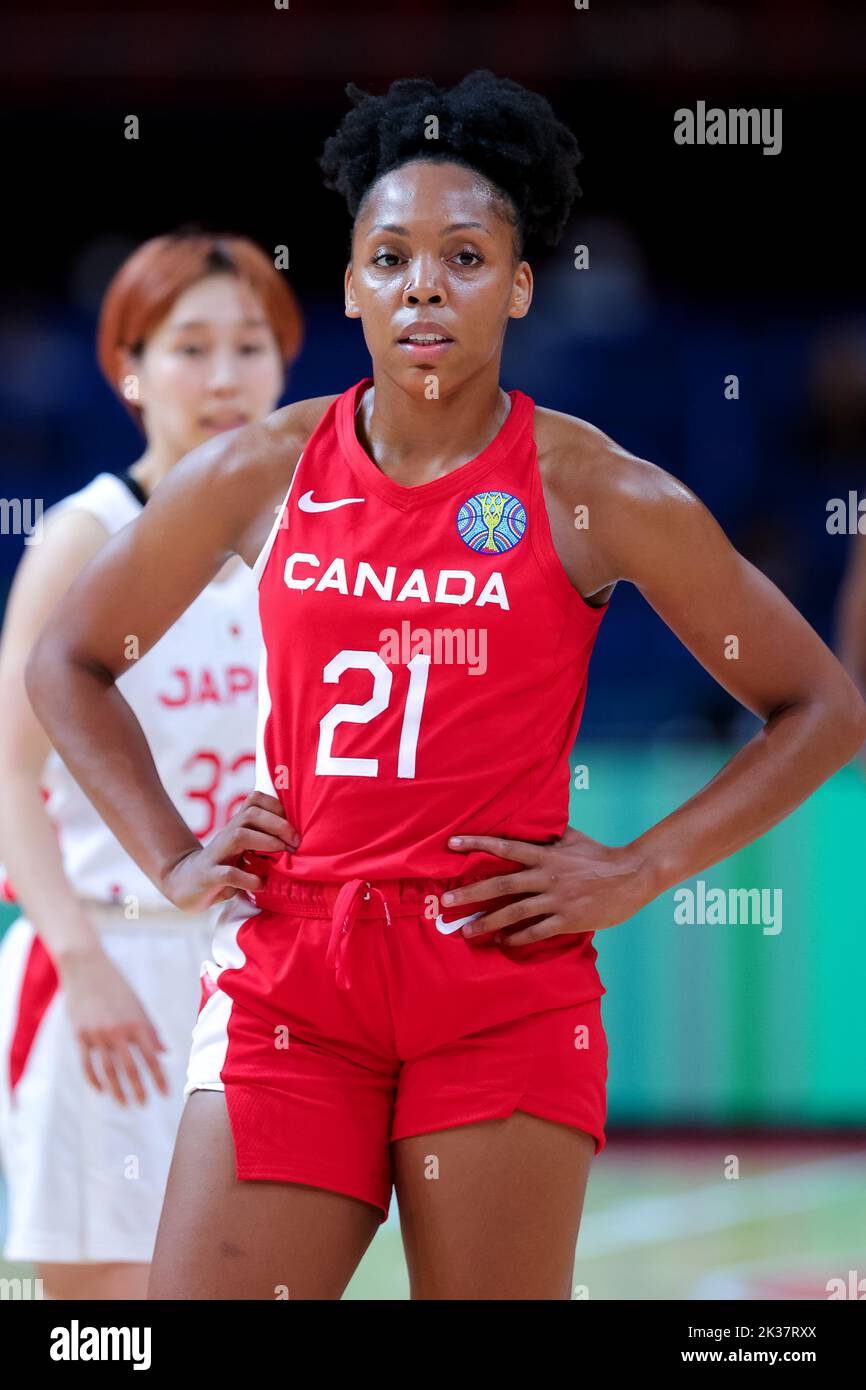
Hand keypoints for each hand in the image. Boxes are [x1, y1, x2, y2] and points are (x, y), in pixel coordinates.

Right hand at [59, 944, 168, 1104]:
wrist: (87, 968)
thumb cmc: (116, 987)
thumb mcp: (137, 1006)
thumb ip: (150, 1030)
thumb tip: (163, 1053)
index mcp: (137, 1022)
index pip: (151, 1057)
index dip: (158, 1077)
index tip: (164, 1094)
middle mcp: (118, 1031)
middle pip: (130, 1068)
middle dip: (139, 1089)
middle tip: (144, 1104)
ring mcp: (97, 1034)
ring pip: (108, 1070)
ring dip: (117, 1089)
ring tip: (124, 1103)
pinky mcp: (80, 1035)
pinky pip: (87, 1064)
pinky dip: (94, 1079)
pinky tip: (101, 1090)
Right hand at [161, 791, 298, 911]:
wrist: (185, 883)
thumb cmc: (225, 865)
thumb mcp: (244, 849)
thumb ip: (264, 840)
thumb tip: (301, 840)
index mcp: (237, 826)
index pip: (254, 800)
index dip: (276, 806)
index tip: (295, 825)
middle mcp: (226, 834)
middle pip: (250, 814)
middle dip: (278, 825)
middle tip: (296, 843)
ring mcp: (216, 854)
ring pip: (239, 835)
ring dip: (266, 843)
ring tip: (283, 857)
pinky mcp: (209, 876)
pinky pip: (229, 873)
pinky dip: (248, 878)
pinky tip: (261, 885)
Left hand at [443, 826, 656, 944]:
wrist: (632, 876)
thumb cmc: (600, 855)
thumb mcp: (572, 837)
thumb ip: (547, 833)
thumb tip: (528, 822)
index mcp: (545, 855)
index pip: (504, 847)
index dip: (476, 844)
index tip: (451, 844)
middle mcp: (546, 877)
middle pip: (501, 885)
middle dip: (471, 894)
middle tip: (446, 902)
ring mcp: (556, 900)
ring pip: (514, 913)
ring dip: (488, 922)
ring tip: (467, 930)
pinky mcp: (568, 919)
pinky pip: (536, 932)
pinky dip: (517, 938)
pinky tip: (503, 942)